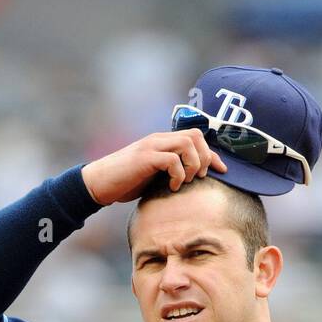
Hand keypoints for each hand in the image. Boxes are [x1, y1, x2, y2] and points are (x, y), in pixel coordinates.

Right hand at [81, 129, 226, 205]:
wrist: (99, 183)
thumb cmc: (126, 182)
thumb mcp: (153, 176)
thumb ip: (170, 173)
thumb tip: (191, 185)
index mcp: (164, 142)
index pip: (196, 138)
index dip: (213, 154)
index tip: (222, 171)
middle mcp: (160, 139)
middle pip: (196, 135)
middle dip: (205, 157)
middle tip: (199, 177)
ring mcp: (152, 146)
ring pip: (187, 143)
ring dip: (193, 164)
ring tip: (186, 181)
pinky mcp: (145, 158)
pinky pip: (171, 159)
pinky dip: (178, 174)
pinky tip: (173, 186)